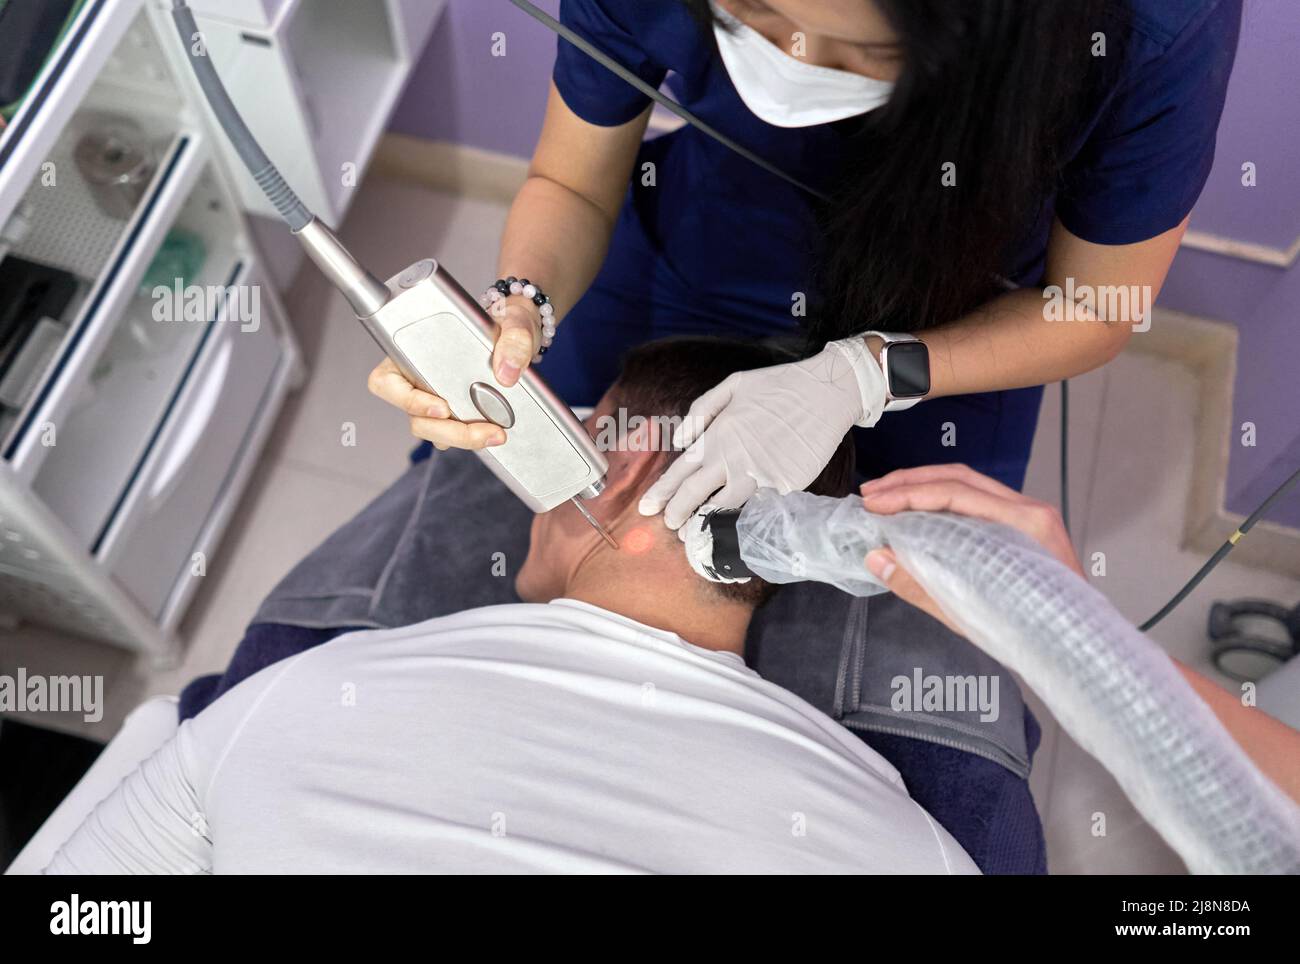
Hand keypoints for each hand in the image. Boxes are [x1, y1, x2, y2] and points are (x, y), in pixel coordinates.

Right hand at [366, 295, 538, 450]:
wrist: (522, 334)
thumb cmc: (505, 320)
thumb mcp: (514, 319)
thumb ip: (514, 338)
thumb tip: (507, 373)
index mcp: (412, 351)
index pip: (386, 382)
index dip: (406, 400)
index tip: (441, 408)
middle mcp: (418, 379)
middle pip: (415, 418)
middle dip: (448, 431)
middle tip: (483, 432)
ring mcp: (434, 400)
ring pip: (433, 431)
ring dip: (462, 438)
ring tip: (495, 434)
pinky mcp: (455, 415)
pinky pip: (454, 435)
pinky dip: (473, 438)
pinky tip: (494, 433)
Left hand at [638, 338, 886, 528]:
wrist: (826, 392)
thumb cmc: (778, 385)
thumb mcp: (733, 385)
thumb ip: (700, 412)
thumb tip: (680, 440)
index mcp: (717, 435)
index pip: (681, 471)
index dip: (662, 493)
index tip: (647, 508)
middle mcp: (733, 459)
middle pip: (695, 495)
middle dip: (677, 514)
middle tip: (669, 526)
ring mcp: (759, 476)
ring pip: (723, 509)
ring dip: (704, 524)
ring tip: (691, 535)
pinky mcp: (784, 487)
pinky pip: (757, 508)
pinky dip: (742, 520)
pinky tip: (732, 529)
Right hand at [861, 464, 1081, 631]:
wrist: (1080, 648)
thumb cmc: (1035, 635)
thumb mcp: (972, 615)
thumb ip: (921, 585)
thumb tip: (876, 559)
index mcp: (1024, 525)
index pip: (955, 493)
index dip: (908, 495)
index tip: (875, 505)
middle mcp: (1030, 510)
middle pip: (959, 478)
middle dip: (908, 482)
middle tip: (870, 496)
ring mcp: (1029, 514)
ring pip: (967, 483)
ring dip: (922, 485)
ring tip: (885, 496)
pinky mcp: (1023, 523)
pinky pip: (977, 499)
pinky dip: (941, 498)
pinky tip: (917, 509)